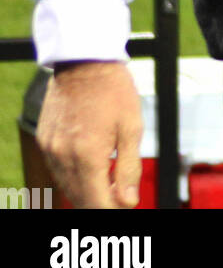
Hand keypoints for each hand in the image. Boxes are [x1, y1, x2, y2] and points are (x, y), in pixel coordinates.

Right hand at [37, 60, 142, 208]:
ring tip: (108, 179)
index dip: (112, 209)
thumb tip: (128, 201)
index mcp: (87, 155)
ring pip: (66, 186)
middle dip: (100, 202)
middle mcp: (64, 155)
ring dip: (86, 190)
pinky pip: (57, 168)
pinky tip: (89, 164)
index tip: (125, 205)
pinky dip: (72, 174)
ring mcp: (51, 147)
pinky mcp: (45, 139)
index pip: (96, 203)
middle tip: (119, 195)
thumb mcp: (132, 127)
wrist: (85, 59)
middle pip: (79, 198)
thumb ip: (129, 168)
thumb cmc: (112, 88)